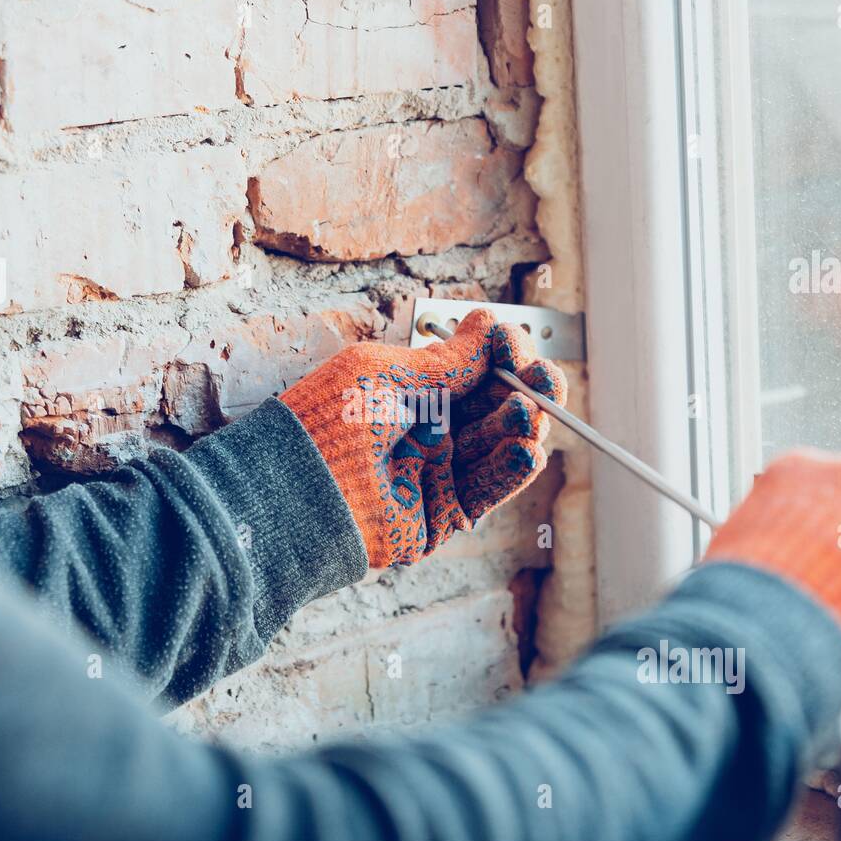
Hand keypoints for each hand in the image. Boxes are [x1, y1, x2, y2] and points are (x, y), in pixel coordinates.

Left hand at [282, 308, 566, 566]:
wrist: (297, 488)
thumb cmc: (328, 422)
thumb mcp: (388, 374)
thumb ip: (447, 359)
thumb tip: (489, 325)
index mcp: (411, 393)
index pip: (474, 372)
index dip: (502, 357)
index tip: (514, 344)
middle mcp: (428, 432)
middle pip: (495, 409)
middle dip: (525, 392)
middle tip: (543, 380)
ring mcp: (436, 474)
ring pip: (497, 448)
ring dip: (522, 428)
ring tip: (530, 415)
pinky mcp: (440, 515)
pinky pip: (487, 491)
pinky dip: (512, 471)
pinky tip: (528, 450)